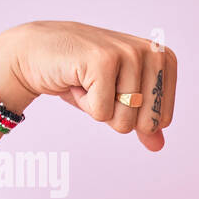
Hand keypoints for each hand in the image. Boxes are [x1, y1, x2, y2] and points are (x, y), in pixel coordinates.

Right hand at [0, 20, 177, 151]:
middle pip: (147, 123)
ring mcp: (128, 53)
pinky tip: (75, 79)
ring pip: (124, 120)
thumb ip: (142, 120)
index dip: (133, 117)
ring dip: (98, 107)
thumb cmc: (81, 76)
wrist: (35, 53)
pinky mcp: (103, 61)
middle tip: (99, 87)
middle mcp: (151, 52)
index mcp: (163, 59)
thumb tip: (158, 146)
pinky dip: (84, 103)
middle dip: (117, 115)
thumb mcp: (117, 100)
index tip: (115, 91)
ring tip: (87, 81)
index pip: (162, 119)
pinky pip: (102, 112)